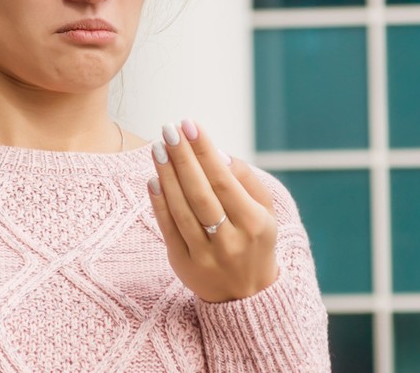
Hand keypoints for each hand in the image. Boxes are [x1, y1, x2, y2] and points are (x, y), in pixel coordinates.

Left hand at [147, 119, 279, 302]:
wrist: (247, 295)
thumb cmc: (255, 240)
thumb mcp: (266, 211)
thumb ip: (246, 180)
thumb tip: (217, 153)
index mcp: (255, 223)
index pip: (224, 180)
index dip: (204, 151)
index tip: (189, 124)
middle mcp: (231, 240)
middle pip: (200, 193)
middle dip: (182, 157)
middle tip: (168, 129)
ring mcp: (206, 255)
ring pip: (182, 209)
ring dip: (167, 175)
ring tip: (157, 148)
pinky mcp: (184, 265)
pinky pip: (168, 228)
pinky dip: (159, 202)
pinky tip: (153, 179)